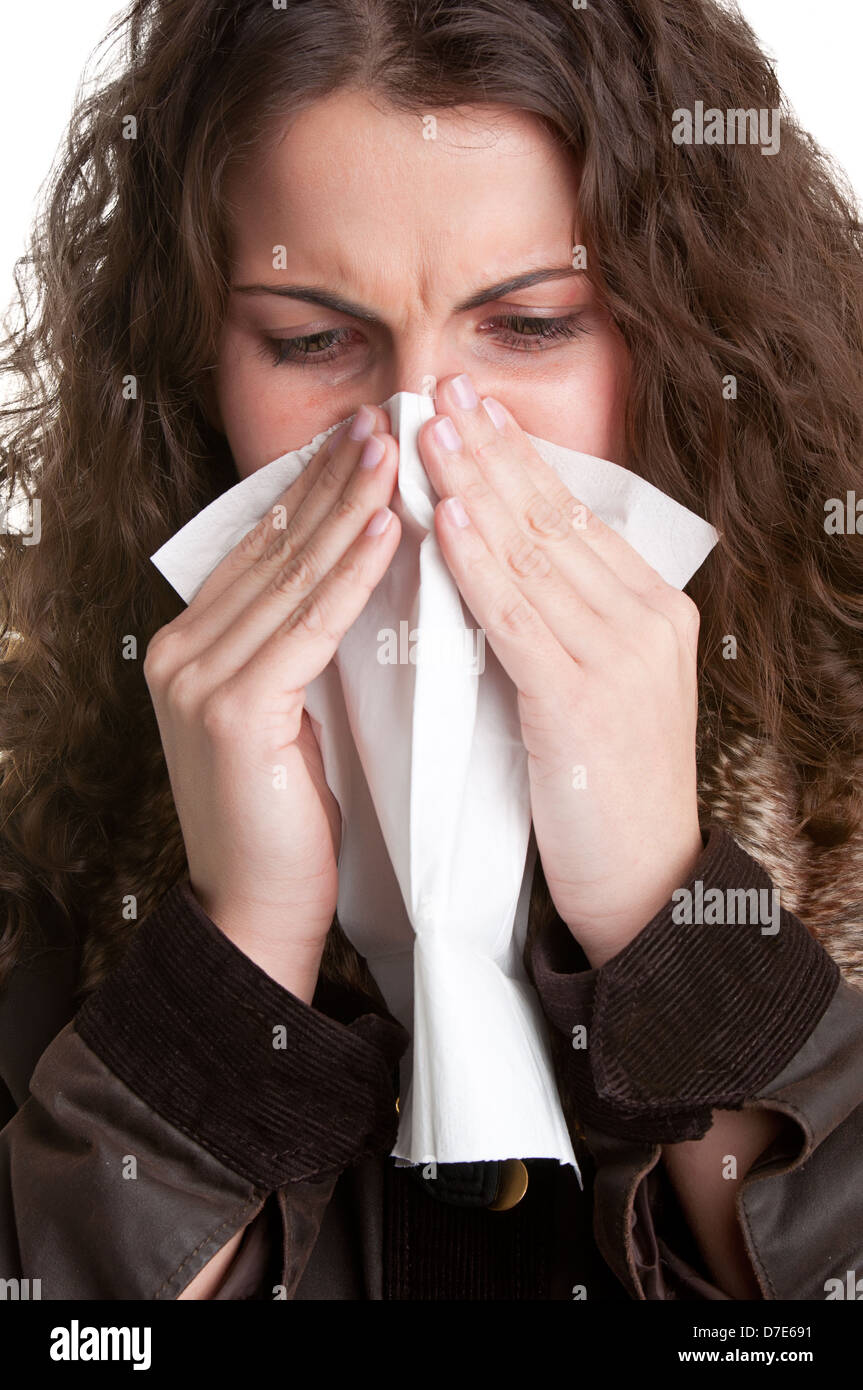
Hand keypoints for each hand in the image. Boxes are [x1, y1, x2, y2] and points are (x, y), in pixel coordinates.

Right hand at [144, 404, 400, 992]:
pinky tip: (388, 526)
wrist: (257, 912)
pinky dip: (351, 573)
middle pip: (275, 548)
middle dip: (334, 478)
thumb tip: (354, 570)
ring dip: (349, 506)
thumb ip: (301, 645)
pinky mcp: (232, 711)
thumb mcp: (292, 712)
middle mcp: (184, 650)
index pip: (264, 550)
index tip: (364, 437)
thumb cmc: (290, 819)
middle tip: (386, 418)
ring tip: (396, 449)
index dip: (313, 489)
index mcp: (194, 645)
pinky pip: (308, 627)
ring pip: (292, 576)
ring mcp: (198, 678)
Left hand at [416, 373, 704, 968]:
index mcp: (652, 610)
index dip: (519, 458)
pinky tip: (447, 518)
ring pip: (533, 552)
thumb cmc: (605, 792)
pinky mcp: (582, 699)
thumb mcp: (596, 690)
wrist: (644, 887)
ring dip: (475, 485)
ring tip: (429, 431)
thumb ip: (561, 624)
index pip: (574, 516)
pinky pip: (517, 615)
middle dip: (492, 449)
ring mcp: (619, 656)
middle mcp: (645, 619)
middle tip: (441, 389)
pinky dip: (478, 562)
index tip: (470, 408)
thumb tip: (497, 562)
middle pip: (554, 517)